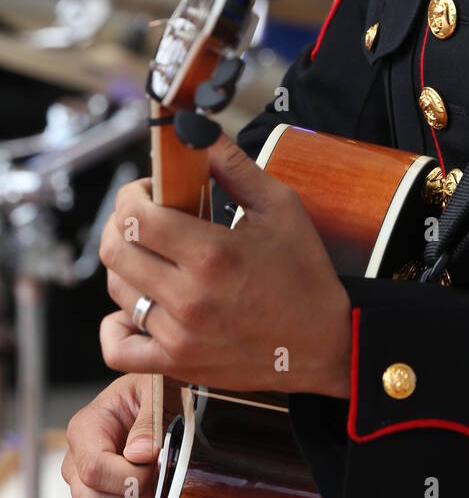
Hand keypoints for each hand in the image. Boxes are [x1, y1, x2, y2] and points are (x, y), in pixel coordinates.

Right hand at [61, 374, 157, 497]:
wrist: (175, 408)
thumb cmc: (162, 395)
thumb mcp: (158, 391)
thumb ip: (149, 419)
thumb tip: (139, 454)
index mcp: (87, 430)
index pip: (92, 469)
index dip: (128, 477)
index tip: (156, 465)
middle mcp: (80, 470)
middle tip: (162, 486)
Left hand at [98, 134, 351, 397]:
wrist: (325, 342)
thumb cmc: (305, 274)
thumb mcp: (280, 207)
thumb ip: (233, 165)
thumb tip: (196, 133)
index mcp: (213, 254)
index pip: (134, 217)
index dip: (131, 194)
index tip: (148, 190)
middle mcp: (189, 298)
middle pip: (114, 251)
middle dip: (120, 222)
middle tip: (145, 216)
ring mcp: (179, 336)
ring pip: (117, 290)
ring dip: (127, 264)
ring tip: (156, 256)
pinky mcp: (177, 364)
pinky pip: (118, 347)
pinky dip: (116, 326)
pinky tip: (137, 308)